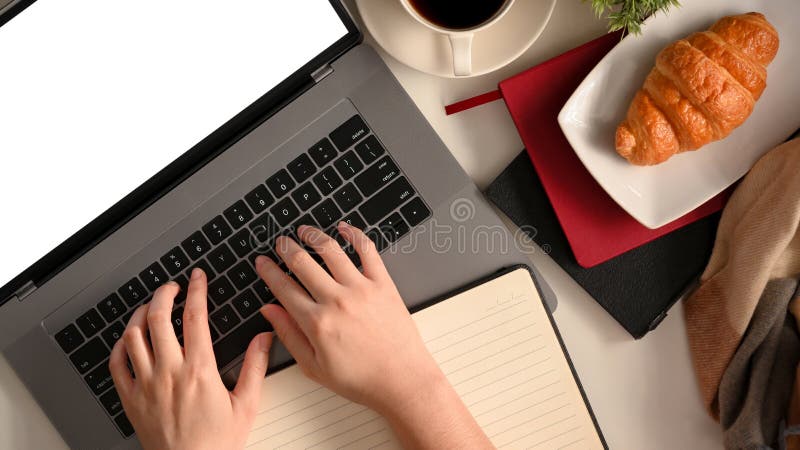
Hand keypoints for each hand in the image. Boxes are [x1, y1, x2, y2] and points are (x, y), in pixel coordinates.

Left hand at [108, 269, 272, 449]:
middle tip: (171, 286)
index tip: (197, 278)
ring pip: (134, 335)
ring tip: (150, 307)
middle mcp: (169, 372)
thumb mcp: (247, 404)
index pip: (195, 316)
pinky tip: (129, 338)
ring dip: (140, 314)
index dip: (196, 289)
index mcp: (200, 370)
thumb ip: (256, 366)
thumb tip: (264, 338)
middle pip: (159, 318)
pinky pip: (116, 363)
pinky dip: (120, 344)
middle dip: (164, 293)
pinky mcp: (130, 399)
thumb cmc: (217, 443)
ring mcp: (145, 384)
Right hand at [255, 222, 440, 412]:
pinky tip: (344, 228)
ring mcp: (362, 289)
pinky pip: (367, 250)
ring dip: (313, 235)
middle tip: (280, 242)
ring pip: (331, 250)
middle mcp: (337, 301)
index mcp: (316, 323)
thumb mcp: (313, 366)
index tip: (262, 262)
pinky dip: (354, 234)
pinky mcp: (383, 284)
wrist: (401, 380)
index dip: (268, 271)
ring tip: (304, 231)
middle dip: (286, 248)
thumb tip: (269, 311)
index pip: (283, 288)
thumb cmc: (361, 379)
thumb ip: (289, 335)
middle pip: (302, 263)